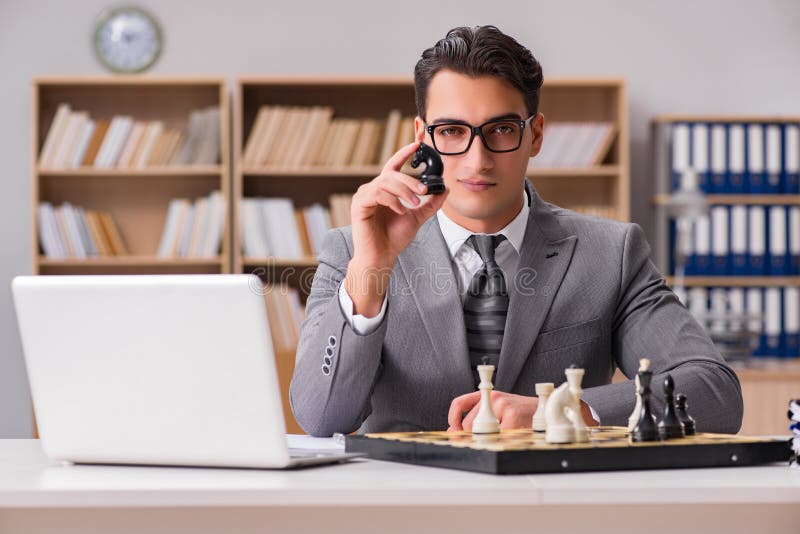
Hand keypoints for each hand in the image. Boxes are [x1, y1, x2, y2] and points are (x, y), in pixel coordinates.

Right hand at [345, 142, 448, 315]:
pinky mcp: (359, 205)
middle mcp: (373, 189)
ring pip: (385, 182)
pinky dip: (392, 200)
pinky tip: (400, 210)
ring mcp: (364, 196)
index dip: (403, 153)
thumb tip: (445, 189)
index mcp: (385, 190)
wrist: (382, 256)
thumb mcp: (418, 217)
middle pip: (392, 174)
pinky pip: (377, 194)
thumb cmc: (394, 238)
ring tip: (414, 204)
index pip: (393, 166)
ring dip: (403, 192)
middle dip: (410, 181)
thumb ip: (430, 203)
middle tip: (424, 191)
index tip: (417, 144)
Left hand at [447, 391, 598, 430]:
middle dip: (472, 436)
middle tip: (486, 439)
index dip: (453, 418)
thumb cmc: (523, 414)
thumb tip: (454, 433)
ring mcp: (503, 407)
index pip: (460, 403)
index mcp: (489, 395)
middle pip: (469, 423)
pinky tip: (510, 438)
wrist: (549, 411)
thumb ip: (477, 419)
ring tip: (502, 437)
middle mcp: (494, 398)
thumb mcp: (499, 411)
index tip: (453, 429)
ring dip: (488, 440)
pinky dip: (501, 443)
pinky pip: (497, 438)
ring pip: (481, 432)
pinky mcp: (512, 418)